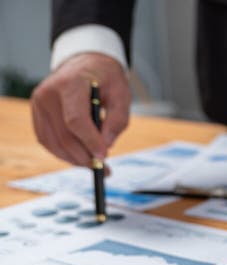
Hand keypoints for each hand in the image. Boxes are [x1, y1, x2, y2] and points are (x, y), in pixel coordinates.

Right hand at [31, 53, 130, 167]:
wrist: (85, 65)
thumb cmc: (106, 80)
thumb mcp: (122, 94)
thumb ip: (118, 119)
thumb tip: (107, 144)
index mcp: (71, 83)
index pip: (75, 119)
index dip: (90, 141)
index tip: (103, 157)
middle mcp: (49, 93)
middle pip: (64, 135)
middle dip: (84, 156)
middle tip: (103, 168)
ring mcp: (39, 103)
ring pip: (54, 142)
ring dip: (75, 159)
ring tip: (95, 165)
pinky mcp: (37, 114)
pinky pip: (48, 141)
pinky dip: (64, 154)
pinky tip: (80, 157)